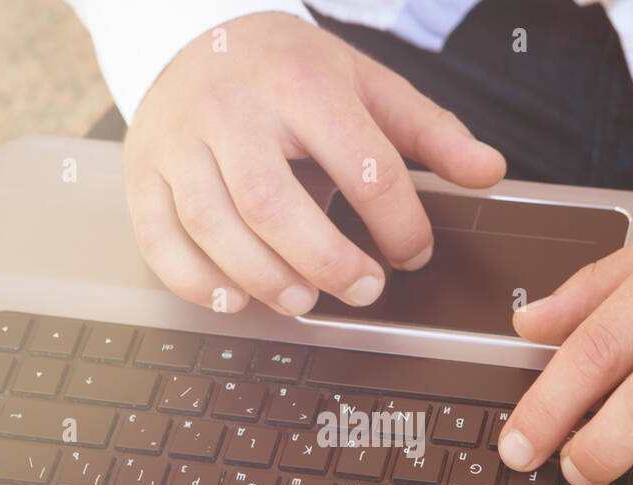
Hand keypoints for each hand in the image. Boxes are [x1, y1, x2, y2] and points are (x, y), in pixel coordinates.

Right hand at [123, 12, 505, 315]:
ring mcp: (177, 142)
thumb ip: (429, 133)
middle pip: (274, 204)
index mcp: (299, 80)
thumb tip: (489, 171)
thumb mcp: (365, 86)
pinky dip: (199, 284)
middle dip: (328, 262)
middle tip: (366, 290)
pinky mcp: (143, 175)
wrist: (192, 36)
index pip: (361, 163)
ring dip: (266, 280)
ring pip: (214, 228)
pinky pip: (161, 242)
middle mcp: (230, 108)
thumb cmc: (288, 73)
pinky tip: (238, 299)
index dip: (398, 222)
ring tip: (306, 301)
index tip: (412, 252)